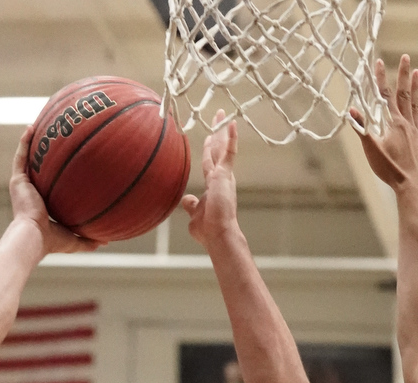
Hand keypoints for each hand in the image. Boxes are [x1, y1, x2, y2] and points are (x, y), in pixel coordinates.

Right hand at [10, 128, 104, 254]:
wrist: (33, 238)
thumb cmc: (52, 242)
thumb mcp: (74, 240)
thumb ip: (88, 240)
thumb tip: (107, 242)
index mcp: (41, 205)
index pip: (49, 187)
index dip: (56, 175)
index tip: (68, 164)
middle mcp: (31, 193)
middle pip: (38, 169)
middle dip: (44, 155)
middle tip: (56, 140)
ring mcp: (23, 186)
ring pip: (27, 159)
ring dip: (32, 142)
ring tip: (41, 126)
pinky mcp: (17, 181)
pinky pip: (20, 156)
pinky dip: (24, 142)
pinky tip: (31, 127)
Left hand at [182, 111, 238, 246]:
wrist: (218, 235)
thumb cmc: (208, 231)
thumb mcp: (194, 215)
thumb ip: (191, 205)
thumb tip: (186, 200)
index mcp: (215, 186)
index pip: (210, 163)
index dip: (209, 150)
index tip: (209, 138)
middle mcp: (221, 179)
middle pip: (217, 150)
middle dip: (217, 133)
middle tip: (219, 116)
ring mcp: (224, 176)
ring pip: (222, 147)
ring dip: (222, 129)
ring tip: (223, 113)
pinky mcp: (225, 175)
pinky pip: (229, 152)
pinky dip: (231, 138)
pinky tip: (231, 122)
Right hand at [350, 54, 417, 192]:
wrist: (411, 185)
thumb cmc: (389, 169)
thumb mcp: (371, 150)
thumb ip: (362, 129)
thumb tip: (351, 111)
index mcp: (394, 123)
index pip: (385, 96)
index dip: (381, 78)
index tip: (379, 61)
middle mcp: (406, 123)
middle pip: (404, 94)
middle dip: (403, 75)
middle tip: (406, 57)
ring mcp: (416, 131)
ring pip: (416, 104)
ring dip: (416, 88)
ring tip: (417, 72)